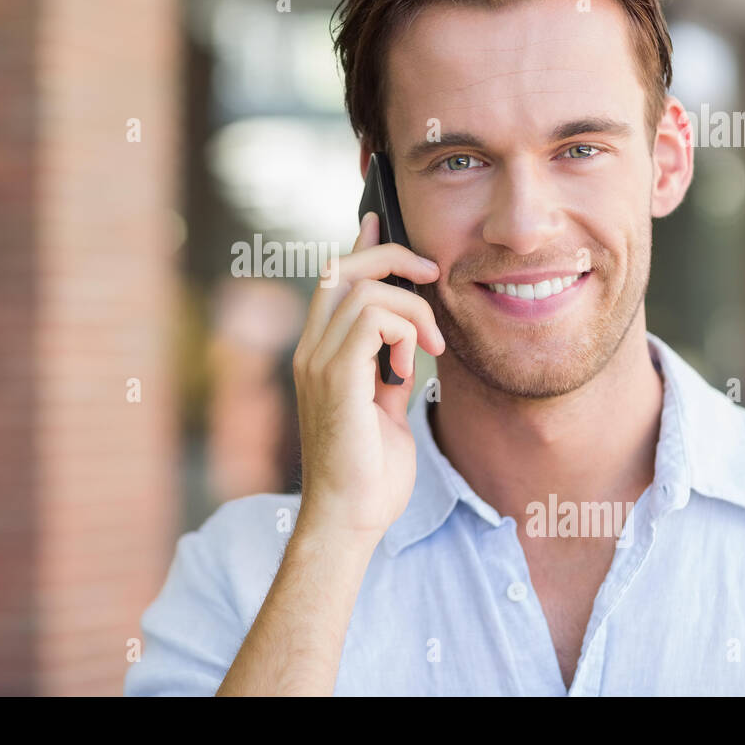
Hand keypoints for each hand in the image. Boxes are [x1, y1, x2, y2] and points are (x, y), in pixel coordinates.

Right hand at [291, 211, 444, 541]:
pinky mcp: (335, 378)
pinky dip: (403, 330)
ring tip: (433, 347)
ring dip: (411, 308)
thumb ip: (389, 367)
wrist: (350, 518)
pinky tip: (416, 364)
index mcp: (318, 354)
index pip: (332, 280)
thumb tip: (408, 336)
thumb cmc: (369, 473)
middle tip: (434, 276)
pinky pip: (370, 320)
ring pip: (363, 290)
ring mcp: (317, 363)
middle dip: (393, 259)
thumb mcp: (386, 408)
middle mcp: (310, 351)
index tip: (380, 225)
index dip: (360, 247)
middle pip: (342, 270)